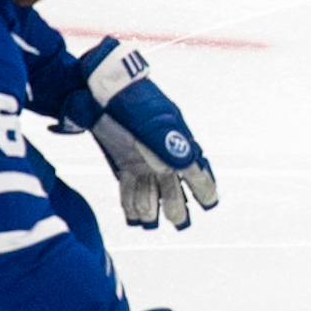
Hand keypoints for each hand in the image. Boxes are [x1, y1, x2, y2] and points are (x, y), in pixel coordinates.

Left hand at [77, 38, 217, 228]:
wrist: (101, 89)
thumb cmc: (131, 103)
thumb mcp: (152, 122)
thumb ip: (169, 143)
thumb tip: (190, 164)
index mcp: (177, 142)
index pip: (196, 169)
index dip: (204, 186)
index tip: (209, 202)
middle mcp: (163, 154)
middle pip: (174, 186)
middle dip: (177, 204)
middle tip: (178, 221)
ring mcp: (143, 160)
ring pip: (152, 191)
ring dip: (151, 206)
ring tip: (148, 221)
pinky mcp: (124, 163)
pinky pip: (131, 188)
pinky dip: (132, 203)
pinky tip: (132, 218)